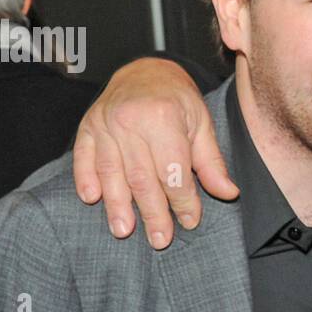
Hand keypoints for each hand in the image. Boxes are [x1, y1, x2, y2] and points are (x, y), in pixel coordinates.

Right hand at [72, 59, 238, 248]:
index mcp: (163, 117)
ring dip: (117, 205)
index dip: (182, 200)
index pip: (172, 170)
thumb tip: (228, 193)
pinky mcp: (87, 127)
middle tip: (160, 239)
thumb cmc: (177, 100)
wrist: (145, 71)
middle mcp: (130, 120)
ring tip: (124, 230)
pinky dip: (86, 179)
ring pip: (111, 171)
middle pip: (141, 176)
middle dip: (152, 212)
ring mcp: (105, 123)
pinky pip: (84, 157)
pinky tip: (92, 199)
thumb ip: (211, 162)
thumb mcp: (202, 125)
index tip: (189, 220)